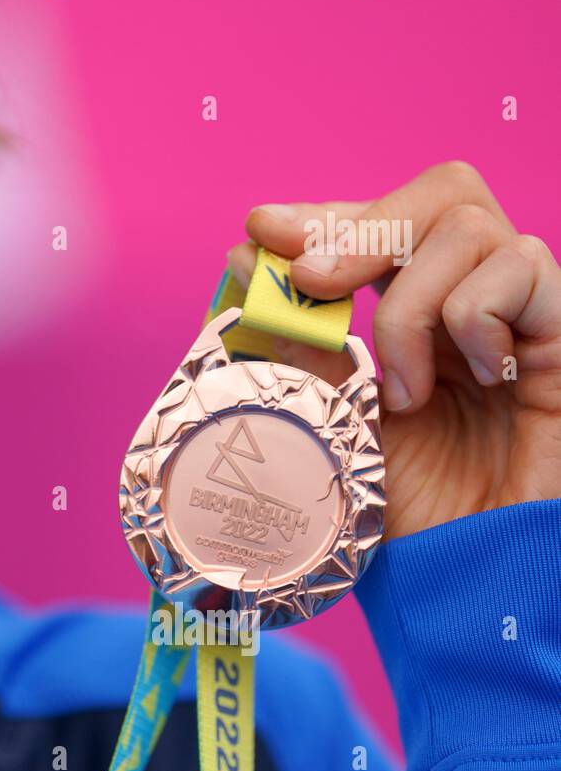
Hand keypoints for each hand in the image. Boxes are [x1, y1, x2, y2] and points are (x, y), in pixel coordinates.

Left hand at [226, 161, 560, 539]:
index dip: (327, 214)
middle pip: (443, 193)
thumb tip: (245, 260)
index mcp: (420, 313)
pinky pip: (524, 268)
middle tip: (312, 277)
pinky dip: (471, 314)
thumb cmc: (401, 511)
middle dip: (364, 224)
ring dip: (411, 305)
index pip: (386, 221)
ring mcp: (524, 317)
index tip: (262, 227)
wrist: (464, 577)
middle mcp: (476, 301)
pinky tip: (468, 379)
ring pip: (469, 227)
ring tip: (401, 391)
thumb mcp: (330, 419)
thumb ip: (298, 344)